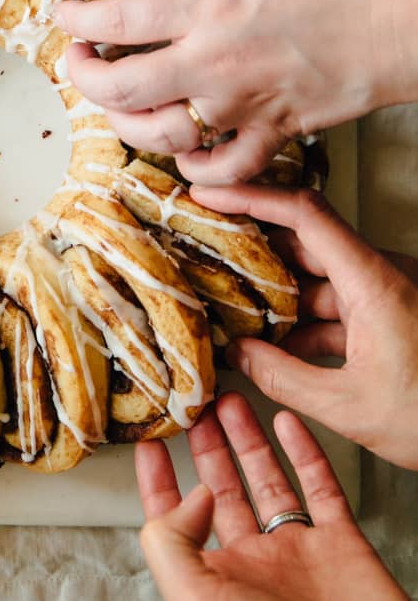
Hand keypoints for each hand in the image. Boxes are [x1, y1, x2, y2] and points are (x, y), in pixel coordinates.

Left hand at [56, 0, 417, 182]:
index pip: (118, 20)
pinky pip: (222, 168)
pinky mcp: (274, 133)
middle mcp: (213, 61)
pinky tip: (183, 153)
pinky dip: (195, 167)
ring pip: (155, 133)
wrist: (414, 24)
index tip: (64, 17)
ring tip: (116, 107)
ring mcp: (241, 105)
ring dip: (124, 124)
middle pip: (118, 86)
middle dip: (83, 78)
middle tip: (78, 65)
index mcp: (210, 5)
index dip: (78, 21)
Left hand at [137, 392, 417, 600]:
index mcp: (214, 580)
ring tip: (231, 401)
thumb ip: (173, 544)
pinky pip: (320, 487)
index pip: (173, 520)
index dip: (158, 479)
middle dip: (205, 447)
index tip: (150, 437)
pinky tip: (289, 422)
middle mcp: (253, 564)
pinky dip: (304, 451)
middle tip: (195, 405)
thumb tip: (192, 494)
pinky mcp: (342, 544)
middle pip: (220, 490)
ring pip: (267, 481)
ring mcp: (298, 552)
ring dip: (248, 440)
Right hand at [187, 185, 417, 470]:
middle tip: (204, 251)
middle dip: (253, 249)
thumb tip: (238, 356)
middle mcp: (382, 276)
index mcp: (373, 281)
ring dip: (278, 294)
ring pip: (320, 279)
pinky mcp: (395, 317)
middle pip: (305, 242)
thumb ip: (284, 378)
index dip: (251, 196)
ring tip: (230, 308)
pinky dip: (306, 320)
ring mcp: (390, 295)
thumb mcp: (351, 407)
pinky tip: (276, 346)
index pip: (304, 213)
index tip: (209, 193)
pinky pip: (340, 305)